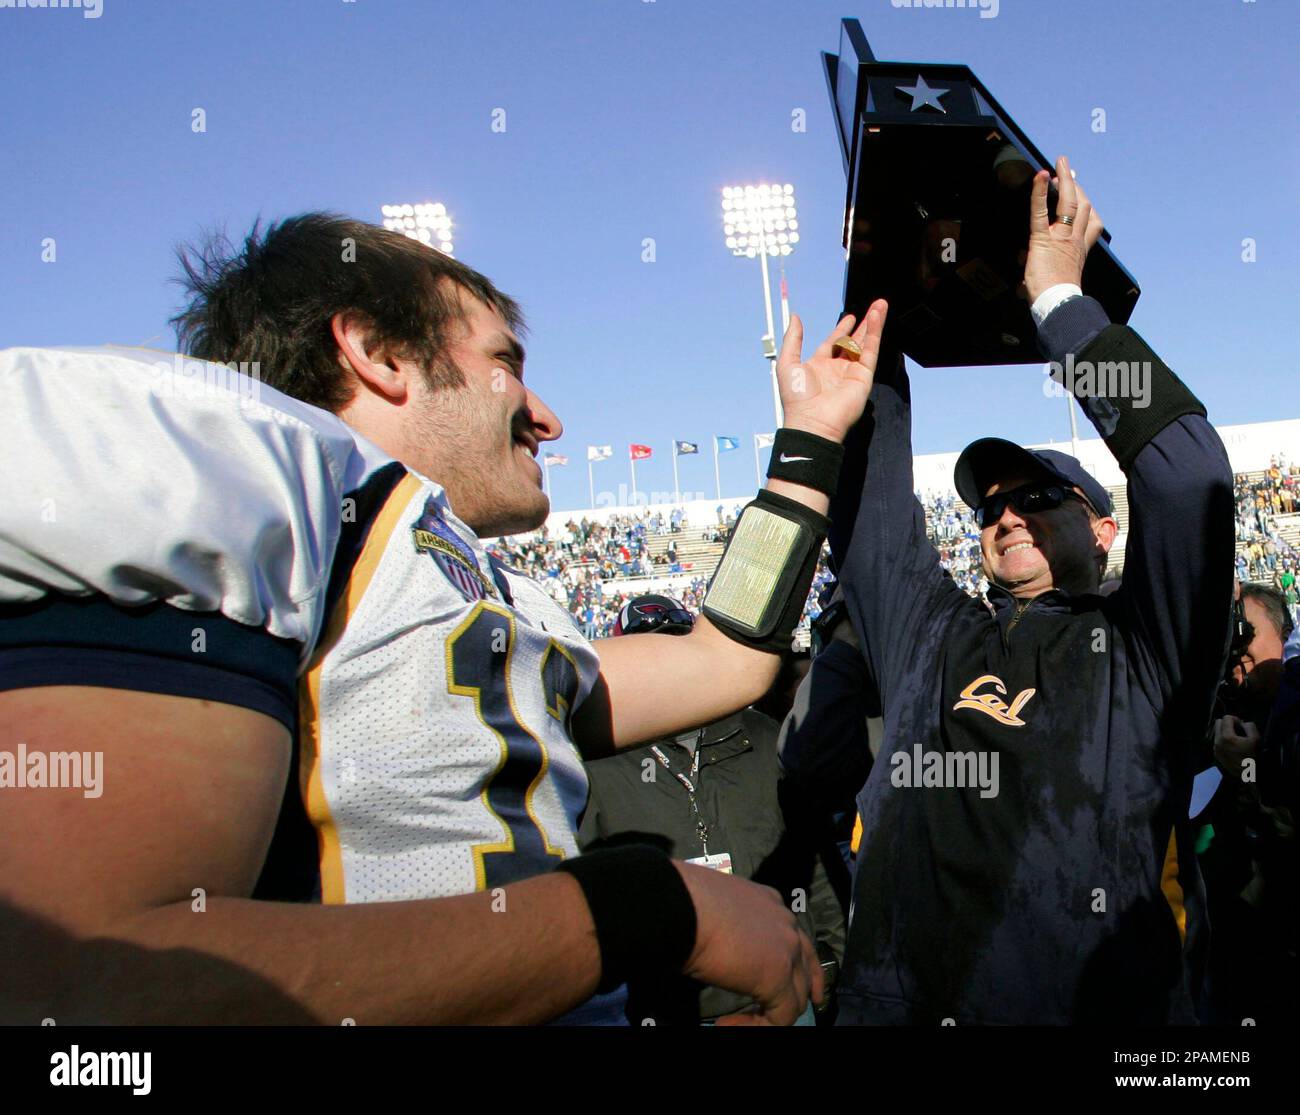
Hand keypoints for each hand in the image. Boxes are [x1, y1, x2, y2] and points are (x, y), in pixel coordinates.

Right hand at [673, 861, 821, 1025]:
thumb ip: (727, 922)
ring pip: (796, 996)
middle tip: (787, 1008)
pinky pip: (781, 1017)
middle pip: (805, 964)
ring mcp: (786, 950)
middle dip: (802, 989)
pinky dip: (758, 1027)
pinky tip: (727, 1023)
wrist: (683, 906)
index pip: (791, 935)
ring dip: (772, 1014)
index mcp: (769, 902)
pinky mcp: (777, 978)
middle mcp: (785, 923)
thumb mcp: (715, 904)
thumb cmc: (686, 900)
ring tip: (742, 1022)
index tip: (780, 977)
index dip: (790, 959)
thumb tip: (714, 938)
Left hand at [777, 299, 887, 443]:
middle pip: (853, 341)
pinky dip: (874, 333)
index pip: (833, 343)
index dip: (841, 330)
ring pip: (865, 343)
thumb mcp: (788, 363)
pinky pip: (870, 351)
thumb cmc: (797, 398)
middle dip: (862, 324)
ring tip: (880, 305)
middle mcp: (837, 369)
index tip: (850, 318)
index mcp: (819, 366)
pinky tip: (877, 317)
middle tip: (873, 308)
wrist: (812, 421)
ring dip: (873, 324)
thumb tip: (794, 317)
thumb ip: (793, 339)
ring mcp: (852, 373)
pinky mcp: (864, 377)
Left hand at [1023, 155, 1105, 304]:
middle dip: (1077, 186)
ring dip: (1065, 180)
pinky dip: (1040, 192)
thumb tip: (1023, 286)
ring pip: (1070, 202)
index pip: (1092, 223)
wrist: (1057, 304)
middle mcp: (1074, 240)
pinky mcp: (1043, 239)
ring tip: (1060, 165)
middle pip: (1083, 206)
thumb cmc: (1056, 298)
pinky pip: (1041, 211)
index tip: (1085, 195)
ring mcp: (1061, 237)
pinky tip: (1041, 176)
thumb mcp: (1057, 283)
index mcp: (1079, 250)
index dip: (1088, 207)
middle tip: (1069, 171)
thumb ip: (1047, 277)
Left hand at [1213, 715, 1259, 780]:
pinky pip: (1217, 741)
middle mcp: (1217, 742)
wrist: (1249, 775)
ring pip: (1217, 732)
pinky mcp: (1216, 754)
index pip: (1226, 718)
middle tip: (1238, 730)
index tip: (1241, 725)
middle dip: (1228, 723)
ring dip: (1225, 731)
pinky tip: (1233, 746)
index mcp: (1226, 737)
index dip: (1235, 719)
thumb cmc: (1253, 757)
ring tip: (1236, 738)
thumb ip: (1249, 726)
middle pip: (1218, 723)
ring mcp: (1215, 748)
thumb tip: (1243, 723)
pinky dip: (1224, 740)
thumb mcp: (1256, 739)